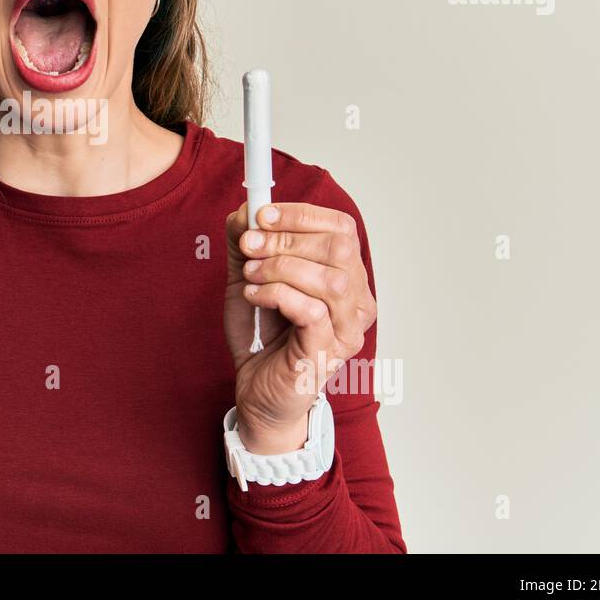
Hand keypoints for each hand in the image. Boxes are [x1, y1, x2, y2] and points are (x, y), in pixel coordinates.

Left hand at [222, 201, 376, 453]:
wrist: (255, 389)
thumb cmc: (261, 335)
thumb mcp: (248, 278)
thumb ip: (247, 244)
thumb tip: (244, 210)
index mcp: (345, 275)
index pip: (341, 228)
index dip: (301, 215)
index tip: (261, 214)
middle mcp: (356, 301)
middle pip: (338, 248)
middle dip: (286, 239)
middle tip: (248, 245)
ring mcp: (346, 329)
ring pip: (331, 279)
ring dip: (281, 267)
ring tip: (250, 275)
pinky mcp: (327, 352)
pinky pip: (313, 311)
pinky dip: (278, 295)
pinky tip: (254, 296)